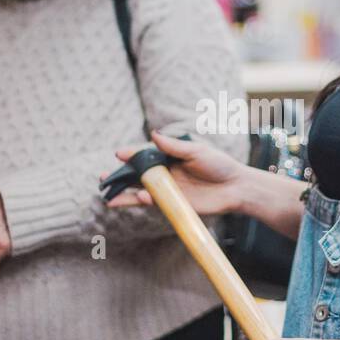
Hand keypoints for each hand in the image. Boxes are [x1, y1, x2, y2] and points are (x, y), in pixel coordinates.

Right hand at [105, 130, 245, 215]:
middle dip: (120, 177)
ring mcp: (168, 190)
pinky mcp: (174, 205)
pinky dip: (144, 202)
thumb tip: (153, 134)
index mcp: (169, 157)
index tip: (118, 154)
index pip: (144, 155)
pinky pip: (155, 204)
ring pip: (140, 192)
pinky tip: (139, 197)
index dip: (130, 155)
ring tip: (108, 197)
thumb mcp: (196, 151)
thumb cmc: (218, 165)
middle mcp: (165, 174)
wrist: (236, 188)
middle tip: (103, 178)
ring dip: (125, 195)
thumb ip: (174, 146)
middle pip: (137, 176)